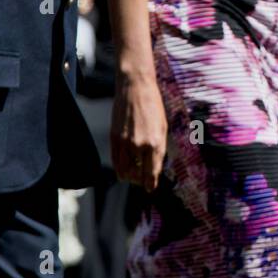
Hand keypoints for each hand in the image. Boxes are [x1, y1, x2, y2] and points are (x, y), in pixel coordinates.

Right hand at [111, 69, 166, 192]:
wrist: (135, 88)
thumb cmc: (153, 106)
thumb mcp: (163, 127)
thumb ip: (159, 147)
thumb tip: (156, 164)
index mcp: (155, 143)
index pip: (152, 172)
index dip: (151, 183)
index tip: (151, 189)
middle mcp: (140, 145)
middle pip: (137, 175)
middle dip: (141, 181)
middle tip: (143, 182)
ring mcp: (125, 142)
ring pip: (124, 170)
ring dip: (129, 177)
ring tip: (133, 177)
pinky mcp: (114, 138)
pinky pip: (115, 160)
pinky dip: (119, 168)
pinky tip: (123, 169)